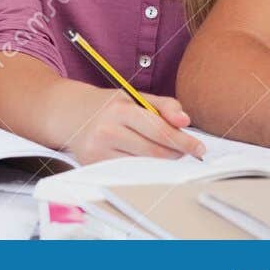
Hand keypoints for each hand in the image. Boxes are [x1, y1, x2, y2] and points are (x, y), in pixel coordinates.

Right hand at [63, 87, 203, 164]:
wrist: (69, 114)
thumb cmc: (108, 106)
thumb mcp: (135, 96)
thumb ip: (165, 106)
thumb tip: (185, 121)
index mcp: (119, 109)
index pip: (159, 130)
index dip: (183, 141)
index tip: (199, 147)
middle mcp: (107, 131)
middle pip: (154, 151)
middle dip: (175, 152)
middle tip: (185, 149)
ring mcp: (99, 152)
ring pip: (144, 165)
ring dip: (162, 161)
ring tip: (165, 151)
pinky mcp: (94, 166)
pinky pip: (129, 172)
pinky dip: (144, 168)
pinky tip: (146, 160)